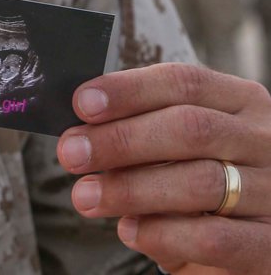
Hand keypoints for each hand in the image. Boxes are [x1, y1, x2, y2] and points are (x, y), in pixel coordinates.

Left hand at [55, 63, 270, 273]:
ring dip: (132, 189)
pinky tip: (130, 231)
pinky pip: (217, 238)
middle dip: (121, 140)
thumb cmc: (196, 176)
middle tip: (71, 155)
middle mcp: (264, 139)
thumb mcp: (178, 142)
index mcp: (240, 100)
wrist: (244, 239)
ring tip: (87, 197)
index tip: (81, 105)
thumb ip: (142, 126)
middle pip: (189, 128)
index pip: (183, 82)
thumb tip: (81, 128)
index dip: (128, 90)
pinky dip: (165, 234)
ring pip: (200, 182)